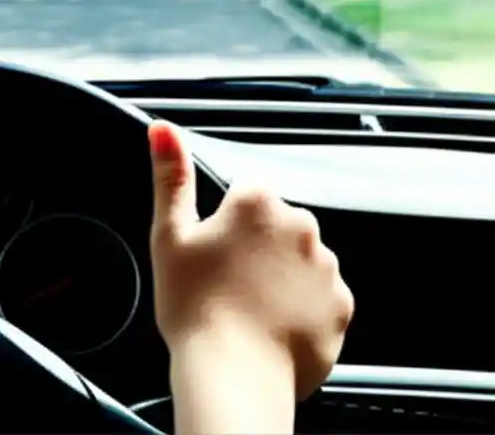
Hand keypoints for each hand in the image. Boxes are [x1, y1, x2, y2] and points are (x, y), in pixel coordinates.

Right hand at [148, 120, 353, 398]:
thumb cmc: (195, 306)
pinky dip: (300, 308)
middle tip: (224, 281)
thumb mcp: (169, 235)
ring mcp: (326, 268)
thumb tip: (161, 127)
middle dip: (256, 246)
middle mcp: (301, 226)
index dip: (226, 219)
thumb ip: (170, 176)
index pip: (247, 192)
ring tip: (246, 308)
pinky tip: (270, 325)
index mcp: (258, 202)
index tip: (213, 249)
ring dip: (279, 276)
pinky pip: (319, 298)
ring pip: (299, 261)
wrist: (233, 374)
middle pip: (276, 225)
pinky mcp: (341, 306)